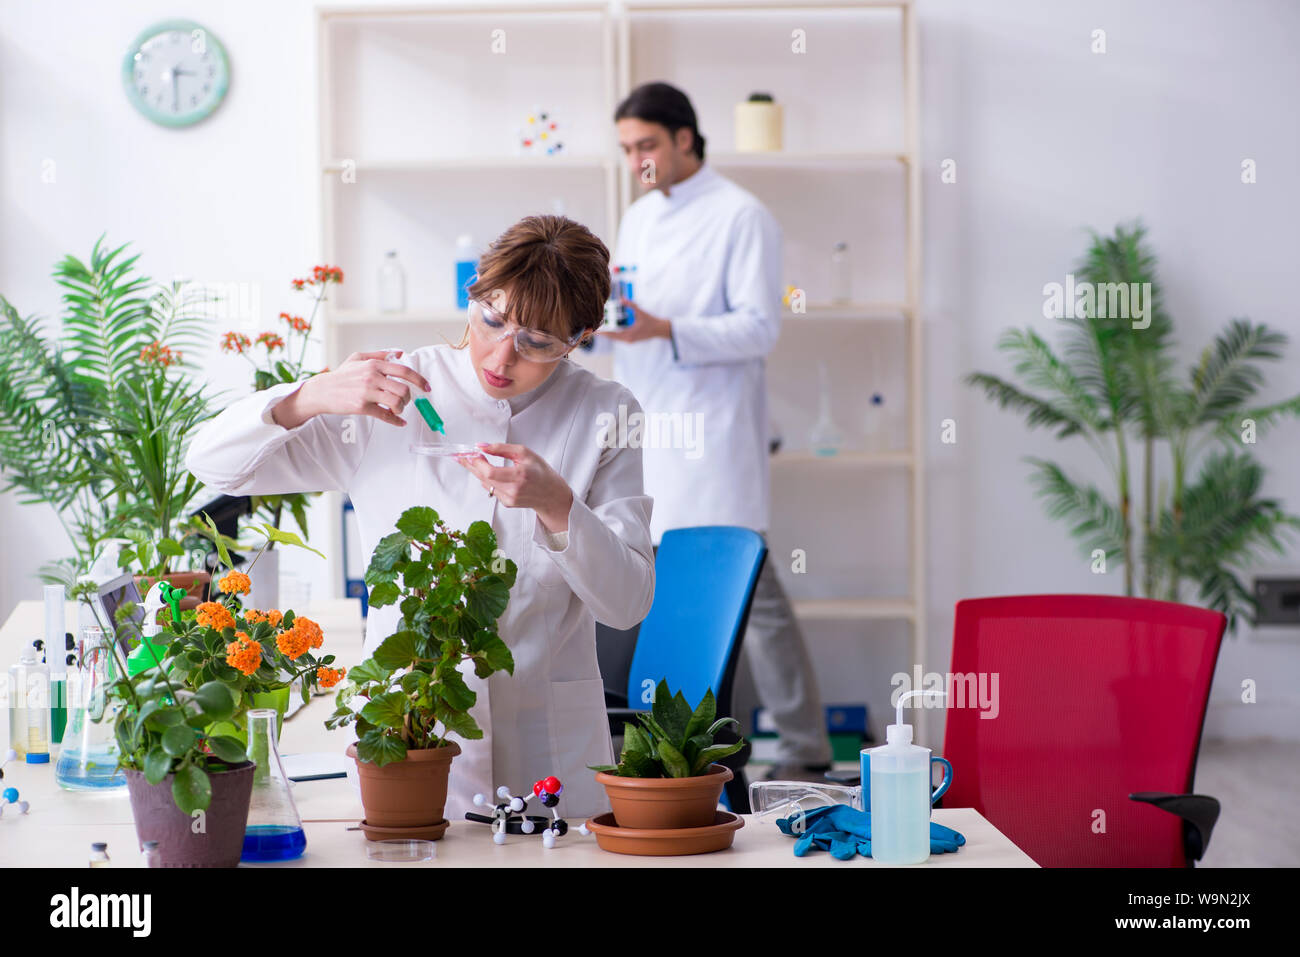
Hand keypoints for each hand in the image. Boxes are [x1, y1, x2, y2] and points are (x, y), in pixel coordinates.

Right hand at [274, 350, 430, 428]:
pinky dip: (396, 420)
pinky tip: (399, 422)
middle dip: (409, 398)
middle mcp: (371, 377)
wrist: (322, 390)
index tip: (427, 388)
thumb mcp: (358, 358)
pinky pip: (385, 415)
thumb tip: (400, 352)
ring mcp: (366, 392)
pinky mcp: (361, 407)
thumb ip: (380, 354)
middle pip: (403, 390)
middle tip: (406, 401)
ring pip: (396, 403)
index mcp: (374, 364)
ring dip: (402, 409)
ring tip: (397, 409)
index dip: (419, 380)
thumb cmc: (342, 375)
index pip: (404, 371)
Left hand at [457, 442, 574, 531]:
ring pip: (485, 484)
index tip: (472, 454)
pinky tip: (491, 474)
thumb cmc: (540, 471)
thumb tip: (482, 446)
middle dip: (471, 465)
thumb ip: (501, 448)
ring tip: (474, 461)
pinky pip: (491, 490)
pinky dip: (488, 480)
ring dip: (478, 472)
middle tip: (462, 456)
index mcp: (520, 475)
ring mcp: (510, 499)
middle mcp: (514, 490)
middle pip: (484, 478)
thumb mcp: (524, 453)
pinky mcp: (507, 503)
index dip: (477, 463)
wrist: (551, 494)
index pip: (490, 472)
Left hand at [597, 300, 671, 342]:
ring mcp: (630, 340)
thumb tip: (622, 298)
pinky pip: (619, 338)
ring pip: (615, 339)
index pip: (613, 334)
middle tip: (593, 330)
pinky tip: (609, 332)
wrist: (660, 330)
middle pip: (612, 338)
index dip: (603, 333)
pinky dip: (613, 335)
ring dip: (608, 335)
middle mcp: (628, 339)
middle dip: (603, 334)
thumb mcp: (641, 312)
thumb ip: (631, 305)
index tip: (595, 331)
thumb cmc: (651, 321)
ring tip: (599, 331)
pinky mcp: (631, 340)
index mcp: (629, 334)